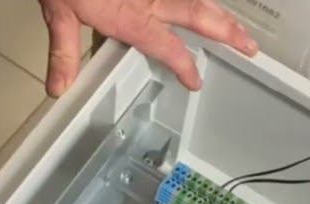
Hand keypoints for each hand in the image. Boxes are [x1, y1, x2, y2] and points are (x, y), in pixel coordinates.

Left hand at [38, 0, 258, 96]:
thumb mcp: (58, 13)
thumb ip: (64, 51)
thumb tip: (58, 89)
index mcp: (130, 17)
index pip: (167, 47)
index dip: (183, 66)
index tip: (195, 82)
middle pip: (198, 17)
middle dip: (227, 33)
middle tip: (251, 48)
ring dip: (223, 13)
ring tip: (243, 28)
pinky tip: (215, 2)